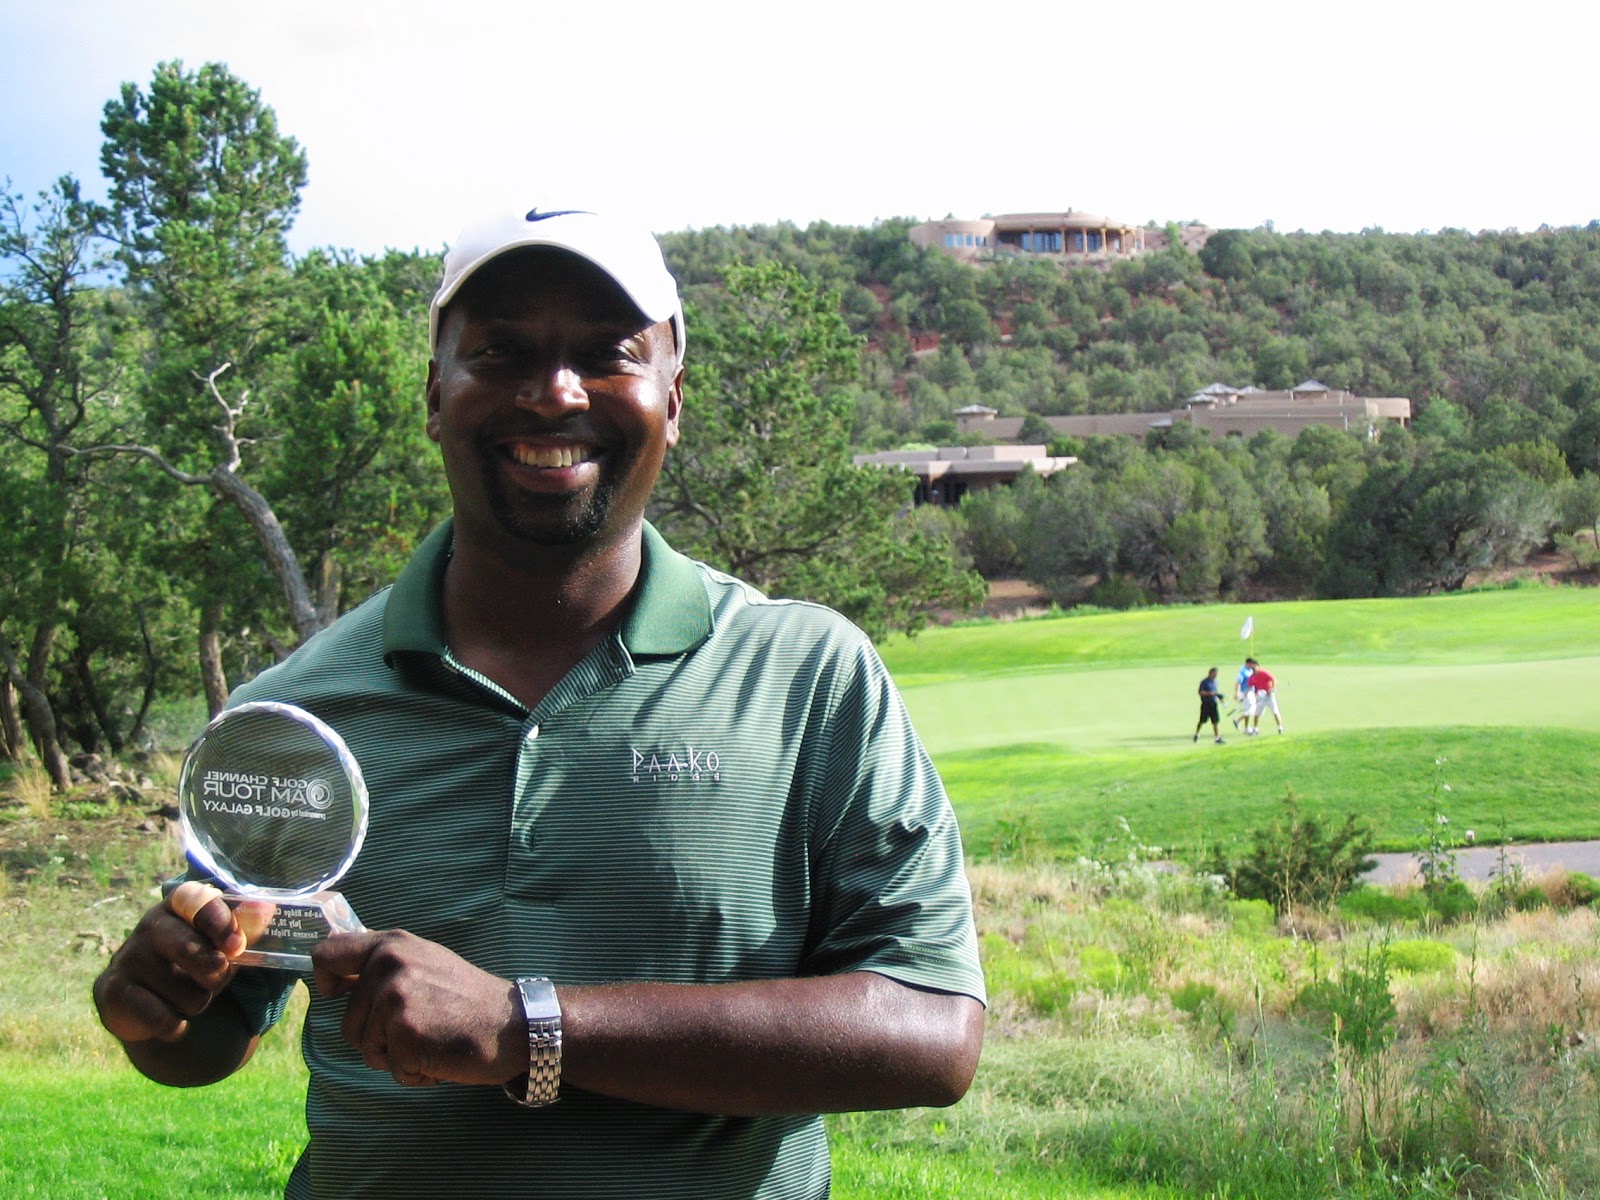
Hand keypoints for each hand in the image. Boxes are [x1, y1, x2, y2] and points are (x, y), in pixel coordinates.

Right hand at [93, 881, 246, 1044]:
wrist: (142, 1000)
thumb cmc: (192, 962)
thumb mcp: (219, 942)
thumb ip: (243, 928)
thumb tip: (267, 908)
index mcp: (178, 905)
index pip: (195, 900)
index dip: (218, 921)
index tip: (235, 946)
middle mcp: (149, 926)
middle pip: (189, 948)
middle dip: (213, 971)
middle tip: (216, 975)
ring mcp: (128, 958)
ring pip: (185, 993)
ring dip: (197, 1002)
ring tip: (185, 994)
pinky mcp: (113, 992)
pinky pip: (162, 1019)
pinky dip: (176, 1025)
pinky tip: (169, 1017)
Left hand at [312, 931, 523, 1089]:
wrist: (514, 1023)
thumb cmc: (468, 998)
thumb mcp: (423, 961)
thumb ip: (383, 962)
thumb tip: (334, 969)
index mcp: (391, 944)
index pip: (325, 954)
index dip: (325, 982)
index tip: (342, 996)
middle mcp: (389, 964)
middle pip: (347, 1022)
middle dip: (377, 1039)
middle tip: (420, 1028)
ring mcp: (396, 998)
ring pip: (367, 1048)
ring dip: (396, 1056)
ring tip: (432, 1038)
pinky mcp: (404, 1033)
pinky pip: (391, 1069)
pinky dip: (414, 1072)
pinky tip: (440, 1055)